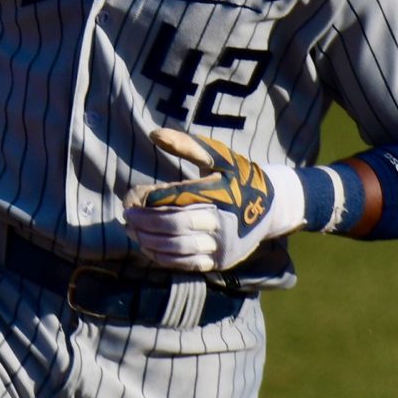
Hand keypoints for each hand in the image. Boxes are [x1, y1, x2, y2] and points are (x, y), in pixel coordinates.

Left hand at [124, 128, 303, 271]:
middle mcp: (223, 221)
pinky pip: (187, 264)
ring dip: (150, 241)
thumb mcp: (218, 156)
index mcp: (221, 193)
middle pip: (176, 225)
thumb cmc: (238, 177)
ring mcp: (223, 245)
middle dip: (146, 222)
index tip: (132, 196)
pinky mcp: (221, 262)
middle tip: (126, 216)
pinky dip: (164, 257)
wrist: (271, 207)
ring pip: (179, 248)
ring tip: (132, 231)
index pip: (178, 198)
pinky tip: (148, 247)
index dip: (151, 199)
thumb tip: (154, 134)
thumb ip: (186, 145)